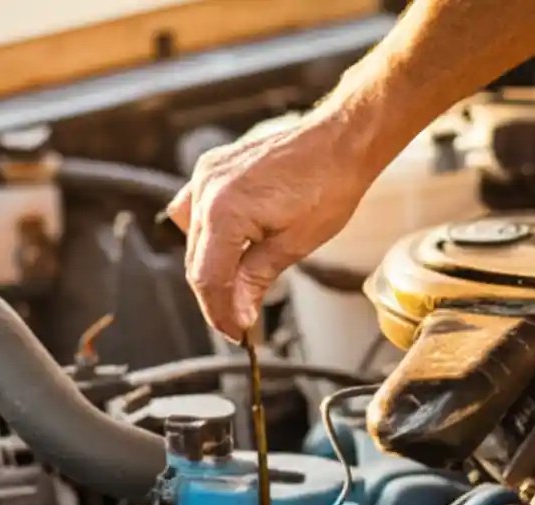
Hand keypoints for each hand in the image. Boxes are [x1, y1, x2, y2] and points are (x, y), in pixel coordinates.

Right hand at [167, 115, 376, 340]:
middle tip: (239, 320)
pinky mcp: (213, 168)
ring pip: (194, 239)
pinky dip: (212, 236)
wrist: (340, 140)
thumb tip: (238, 315)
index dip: (219, 312)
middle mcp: (207, 189)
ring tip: (240, 287)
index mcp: (225, 210)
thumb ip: (256, 280)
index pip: (208, 278)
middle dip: (216, 295)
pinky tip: (234, 248)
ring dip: (212, 267)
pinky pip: (198, 211)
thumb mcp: (294, 244)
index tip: (235, 334)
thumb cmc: (329, 185)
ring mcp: (206, 175)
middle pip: (197, 261)